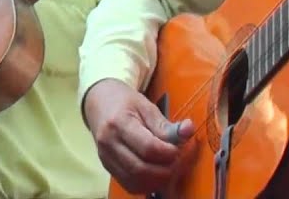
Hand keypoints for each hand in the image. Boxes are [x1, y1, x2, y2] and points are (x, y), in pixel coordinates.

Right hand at [83, 79, 192, 193]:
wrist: (99, 103)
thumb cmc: (125, 103)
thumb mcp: (146, 106)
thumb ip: (165, 124)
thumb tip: (189, 130)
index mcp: (118, 123)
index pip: (148, 148)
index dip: (168, 153)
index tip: (178, 149)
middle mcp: (108, 143)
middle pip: (140, 169)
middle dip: (165, 171)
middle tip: (176, 162)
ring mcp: (105, 157)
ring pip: (134, 181)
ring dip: (157, 181)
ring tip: (167, 169)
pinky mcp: (107, 167)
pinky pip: (129, 185)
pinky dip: (146, 185)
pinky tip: (155, 175)